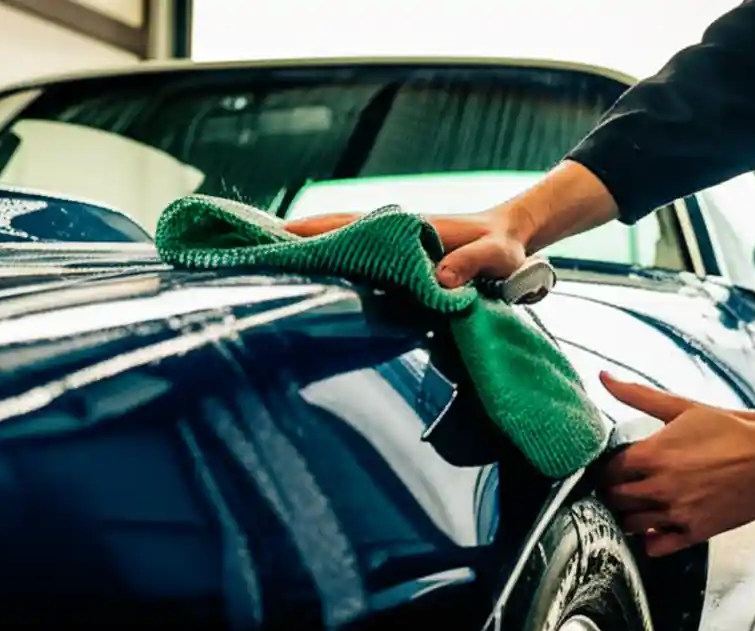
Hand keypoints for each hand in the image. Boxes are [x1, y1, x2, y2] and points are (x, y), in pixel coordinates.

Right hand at [284, 159, 619, 287]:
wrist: (512, 234)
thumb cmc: (505, 248)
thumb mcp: (497, 257)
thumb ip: (472, 265)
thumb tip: (438, 279)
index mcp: (405, 229)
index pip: (345, 228)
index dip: (308, 234)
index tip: (270, 240)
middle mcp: (390, 231)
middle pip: (327, 231)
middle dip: (288, 239)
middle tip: (242, 251)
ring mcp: (389, 242)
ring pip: (335, 241)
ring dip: (301, 250)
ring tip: (259, 263)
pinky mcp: (394, 255)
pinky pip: (351, 254)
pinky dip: (325, 259)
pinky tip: (305, 275)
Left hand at [595, 372, 754, 555]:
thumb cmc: (730, 428)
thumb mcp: (681, 406)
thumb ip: (637, 394)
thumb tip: (603, 376)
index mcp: (652, 455)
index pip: (606, 471)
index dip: (606, 469)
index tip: (612, 468)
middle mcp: (660, 487)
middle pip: (614, 499)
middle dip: (613, 492)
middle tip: (622, 486)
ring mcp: (677, 513)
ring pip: (629, 525)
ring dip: (628, 516)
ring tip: (638, 505)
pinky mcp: (696, 532)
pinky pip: (656, 547)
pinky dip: (650, 540)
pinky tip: (656, 526)